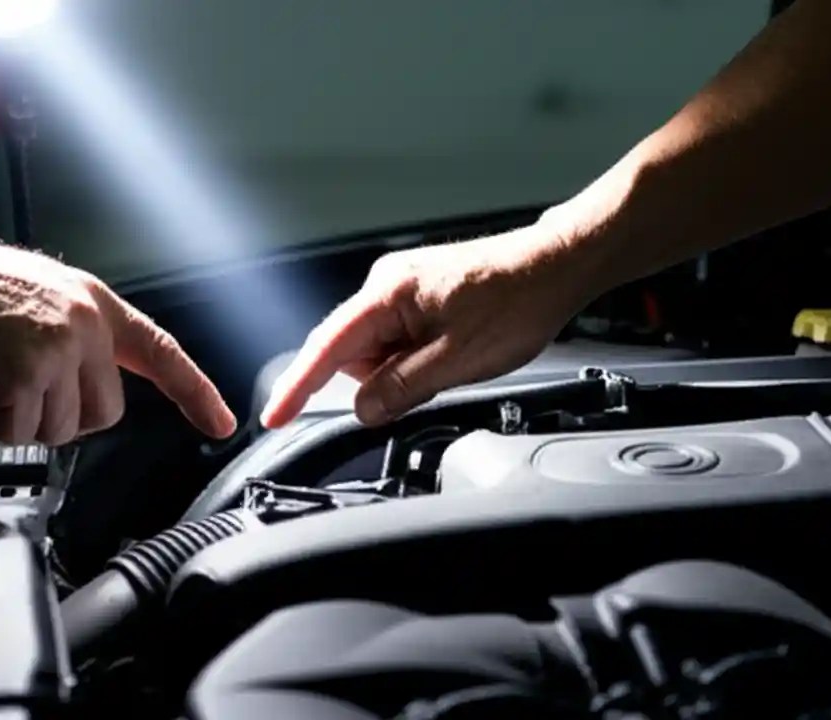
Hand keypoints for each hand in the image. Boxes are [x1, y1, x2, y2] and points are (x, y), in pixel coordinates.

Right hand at [0, 236, 236, 444]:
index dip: (194, 391)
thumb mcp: (40, 298)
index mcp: (94, 303)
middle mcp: (84, 324)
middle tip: (17, 391)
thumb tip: (86, 389)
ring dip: (17, 421)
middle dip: (60, 417)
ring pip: (59, 430)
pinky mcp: (24, 373)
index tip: (220, 421)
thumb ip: (76, 338)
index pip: (161, 351)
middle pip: (103, 413)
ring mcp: (57, 348)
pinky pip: (16, 432)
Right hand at [259, 224, 598, 427]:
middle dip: (380, 379)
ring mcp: (404, 288)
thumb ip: (401, 388)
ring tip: (454, 358)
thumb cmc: (516, 300)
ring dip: (404, 369)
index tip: (274, 415)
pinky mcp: (422, 296)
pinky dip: (417, 357)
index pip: (326, 348)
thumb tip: (363, 410)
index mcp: (387, 293)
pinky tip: (453, 352)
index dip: (297, 387)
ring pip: (379, 350)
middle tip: (432, 379)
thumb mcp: (456, 360)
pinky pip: (400, 339)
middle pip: (352, 353)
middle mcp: (387, 284)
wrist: (556, 267)